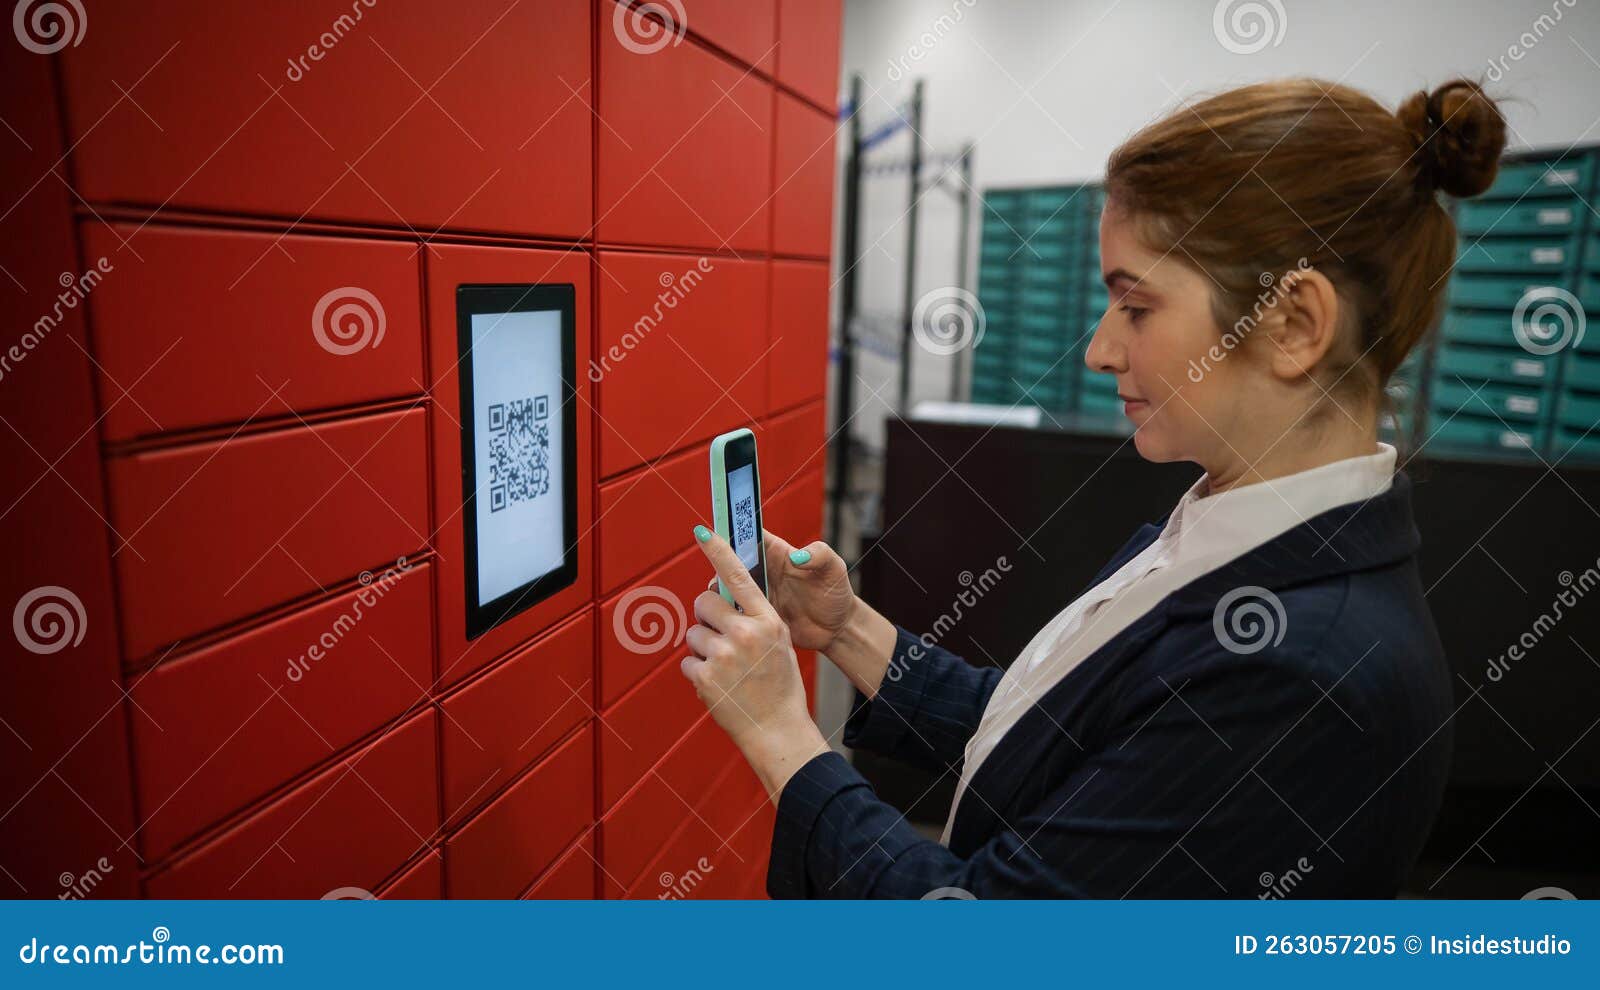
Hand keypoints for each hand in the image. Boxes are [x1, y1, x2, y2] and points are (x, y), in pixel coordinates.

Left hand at [683, 525, 826, 799]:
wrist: (778, 729)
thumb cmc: (779, 685)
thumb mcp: (779, 642)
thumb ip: (755, 617)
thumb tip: (724, 594)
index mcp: (768, 621)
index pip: (740, 577)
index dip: (719, 551)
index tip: (702, 530)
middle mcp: (746, 633)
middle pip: (704, 602)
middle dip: (706, 616)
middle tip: (720, 637)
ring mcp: (724, 655)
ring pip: (693, 634)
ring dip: (703, 649)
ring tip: (726, 670)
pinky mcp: (705, 676)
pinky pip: (687, 661)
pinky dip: (698, 673)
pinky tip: (718, 686)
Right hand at [705, 529, 856, 654]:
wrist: (836, 628)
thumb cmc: (836, 593)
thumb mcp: (834, 569)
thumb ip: (820, 555)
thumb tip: (799, 556)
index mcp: (777, 552)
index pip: (749, 535)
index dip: (731, 532)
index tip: (713, 534)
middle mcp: (762, 570)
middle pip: (730, 561)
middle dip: (718, 567)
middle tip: (717, 581)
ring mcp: (757, 593)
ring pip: (727, 587)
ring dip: (719, 592)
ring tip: (723, 602)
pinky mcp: (755, 615)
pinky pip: (734, 610)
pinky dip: (726, 613)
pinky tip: (726, 619)